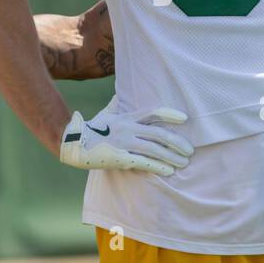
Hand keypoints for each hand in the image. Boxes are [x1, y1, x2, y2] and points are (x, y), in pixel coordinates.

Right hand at [59, 101, 193, 176]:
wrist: (72, 144)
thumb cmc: (91, 129)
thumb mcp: (105, 114)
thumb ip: (116, 104)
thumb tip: (120, 91)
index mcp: (126, 117)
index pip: (153, 112)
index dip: (170, 114)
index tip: (185, 119)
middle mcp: (127, 128)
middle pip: (159, 134)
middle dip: (177, 142)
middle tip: (190, 150)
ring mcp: (123, 143)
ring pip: (154, 149)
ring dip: (172, 156)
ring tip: (184, 162)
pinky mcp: (119, 158)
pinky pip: (143, 162)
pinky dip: (158, 166)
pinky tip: (169, 170)